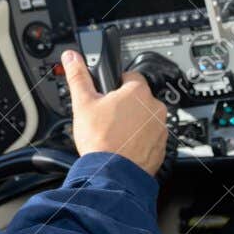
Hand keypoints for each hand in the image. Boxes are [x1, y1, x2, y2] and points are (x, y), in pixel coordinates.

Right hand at [62, 49, 166, 174]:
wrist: (112, 175)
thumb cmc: (100, 141)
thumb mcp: (83, 103)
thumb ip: (78, 76)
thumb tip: (72, 57)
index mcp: (138, 92)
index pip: (130, 75)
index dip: (116, 84)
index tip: (107, 94)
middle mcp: (155, 108)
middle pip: (138, 99)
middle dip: (124, 106)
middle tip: (107, 118)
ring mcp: (160, 129)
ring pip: (145, 119)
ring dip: (133, 123)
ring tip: (114, 134)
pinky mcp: (161, 148)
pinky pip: (150, 138)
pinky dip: (139, 141)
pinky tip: (123, 147)